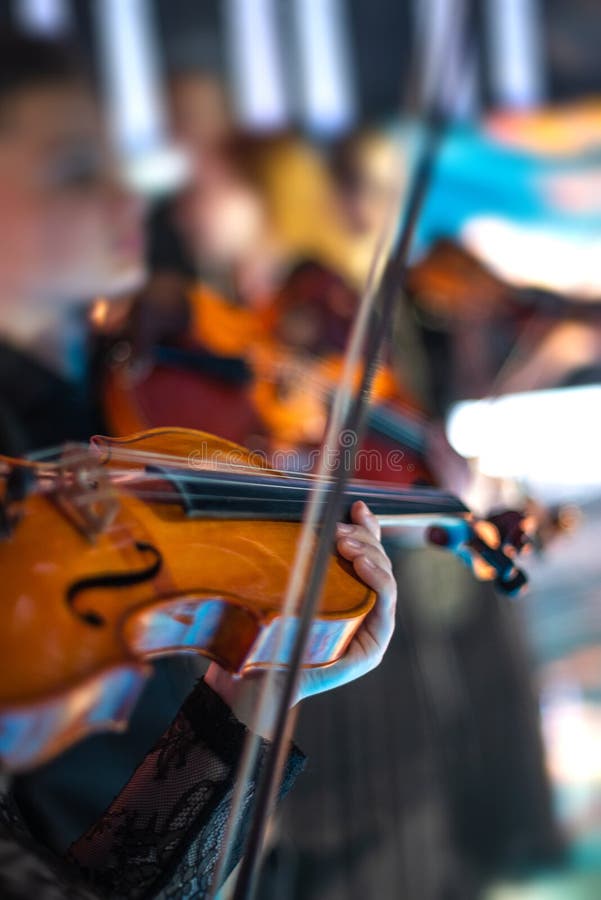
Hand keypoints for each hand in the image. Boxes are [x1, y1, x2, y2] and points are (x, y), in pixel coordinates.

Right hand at [205, 501, 396, 736]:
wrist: (253, 687)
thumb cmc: (271, 682)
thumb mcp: (288, 673)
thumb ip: (298, 656)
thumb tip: (299, 637)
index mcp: (368, 645)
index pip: (385, 601)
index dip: (376, 576)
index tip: (353, 560)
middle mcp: (366, 622)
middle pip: (381, 573)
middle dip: (365, 550)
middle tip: (338, 539)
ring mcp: (353, 601)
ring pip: (371, 559)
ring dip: (359, 537)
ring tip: (336, 529)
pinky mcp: (337, 585)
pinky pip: (357, 554)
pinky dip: (359, 531)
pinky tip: (357, 511)